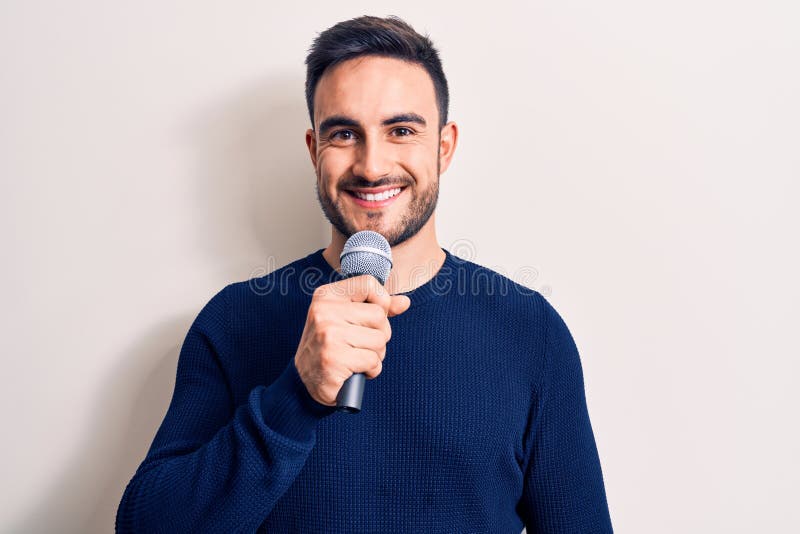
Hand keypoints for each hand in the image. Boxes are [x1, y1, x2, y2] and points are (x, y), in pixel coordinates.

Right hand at [294, 275, 411, 405]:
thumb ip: (377, 308)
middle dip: (379, 335)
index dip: (381, 302)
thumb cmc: (332, 347)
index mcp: (327, 296)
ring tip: (356, 358)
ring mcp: (328, 335)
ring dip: (375, 355)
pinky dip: (371, 370)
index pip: (368, 283)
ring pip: (379, 340)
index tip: (370, 319)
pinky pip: (373, 361)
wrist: (307, 381)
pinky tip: (355, 371)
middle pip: (379, 316)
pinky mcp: (333, 359)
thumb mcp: (349, 320)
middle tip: (360, 345)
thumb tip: (404, 302)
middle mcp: (324, 311)